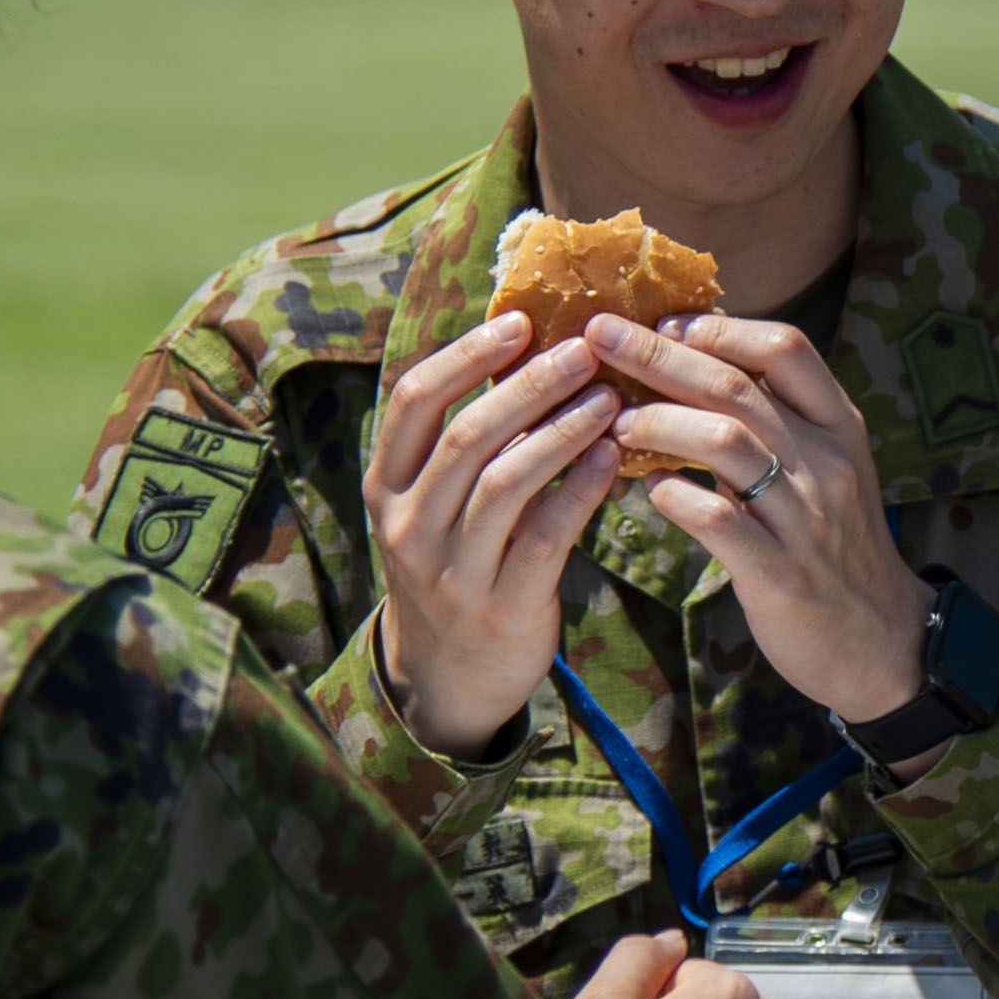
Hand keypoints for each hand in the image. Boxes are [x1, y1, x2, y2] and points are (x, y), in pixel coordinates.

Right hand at [364, 310, 620, 756]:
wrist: (449, 678)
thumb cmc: (456, 565)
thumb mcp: (436, 506)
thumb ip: (467, 443)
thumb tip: (526, 351)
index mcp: (386, 485)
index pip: (413, 401)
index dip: (465, 355)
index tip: (519, 320)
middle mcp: (409, 525)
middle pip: (466, 436)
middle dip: (528, 385)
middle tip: (584, 349)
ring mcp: (452, 570)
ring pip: (505, 482)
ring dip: (560, 431)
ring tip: (609, 396)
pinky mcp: (502, 606)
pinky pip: (544, 536)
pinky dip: (579, 489)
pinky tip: (612, 456)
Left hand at [601, 315, 942, 751]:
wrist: (881, 641)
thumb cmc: (835, 548)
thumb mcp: (824, 472)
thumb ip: (775, 426)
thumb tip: (694, 369)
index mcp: (839, 427)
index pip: (784, 348)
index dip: (717, 329)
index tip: (664, 326)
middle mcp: (826, 463)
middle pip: (736, 385)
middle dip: (657, 355)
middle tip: (599, 335)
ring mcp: (806, 518)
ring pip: (725, 442)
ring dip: (658, 423)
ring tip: (617, 423)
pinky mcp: (781, 573)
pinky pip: (718, 520)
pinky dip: (673, 496)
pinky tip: (647, 490)